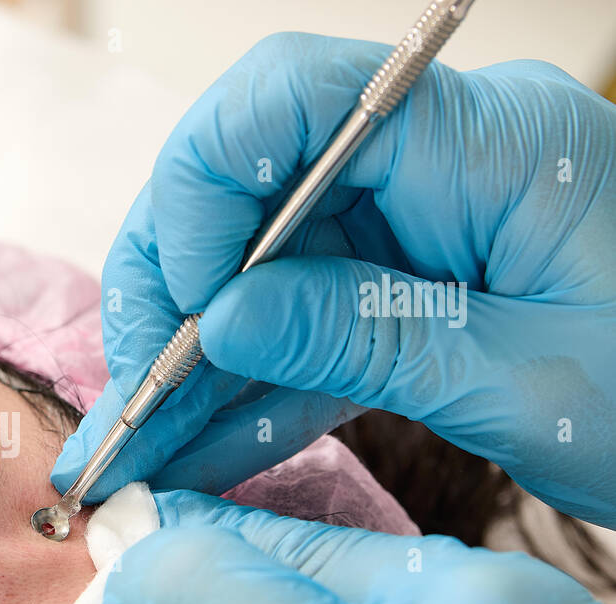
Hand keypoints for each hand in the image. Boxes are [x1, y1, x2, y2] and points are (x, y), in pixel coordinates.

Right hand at [53, 34, 615, 527]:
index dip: (204, 186)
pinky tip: (197, 450)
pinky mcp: (412, 287)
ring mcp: (419, 227)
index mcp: (489, 147)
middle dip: (169, 289)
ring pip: (259, 269)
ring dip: (193, 361)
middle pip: (250, 186)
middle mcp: (437, 167)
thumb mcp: (523, 383)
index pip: (296, 100)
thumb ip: (363, 336)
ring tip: (140, 449)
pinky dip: (250, 390)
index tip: (182, 299)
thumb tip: (218, 316)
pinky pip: (304, 326)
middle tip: (132, 392)